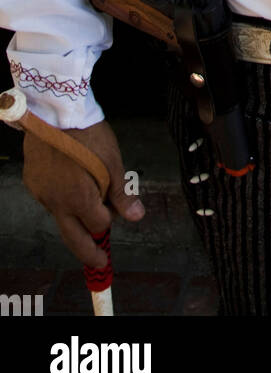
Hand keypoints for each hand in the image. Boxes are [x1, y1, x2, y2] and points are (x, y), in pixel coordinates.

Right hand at [22, 119, 145, 268]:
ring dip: (73, 218)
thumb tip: (137, 216)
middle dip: (88, 252)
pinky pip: (48, 199)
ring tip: (85, 207)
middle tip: (100, 262)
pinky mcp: (32, 182)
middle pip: (73, 238)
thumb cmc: (88, 134)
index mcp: (79, 200)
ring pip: (60, 216)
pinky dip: (60, 198)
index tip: (115, 211)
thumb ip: (121, 193)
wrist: (55, 110)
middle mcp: (56, 203)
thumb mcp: (112, 162)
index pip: (99, 225)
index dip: (110, 219)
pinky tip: (68, 183)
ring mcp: (41, 194)